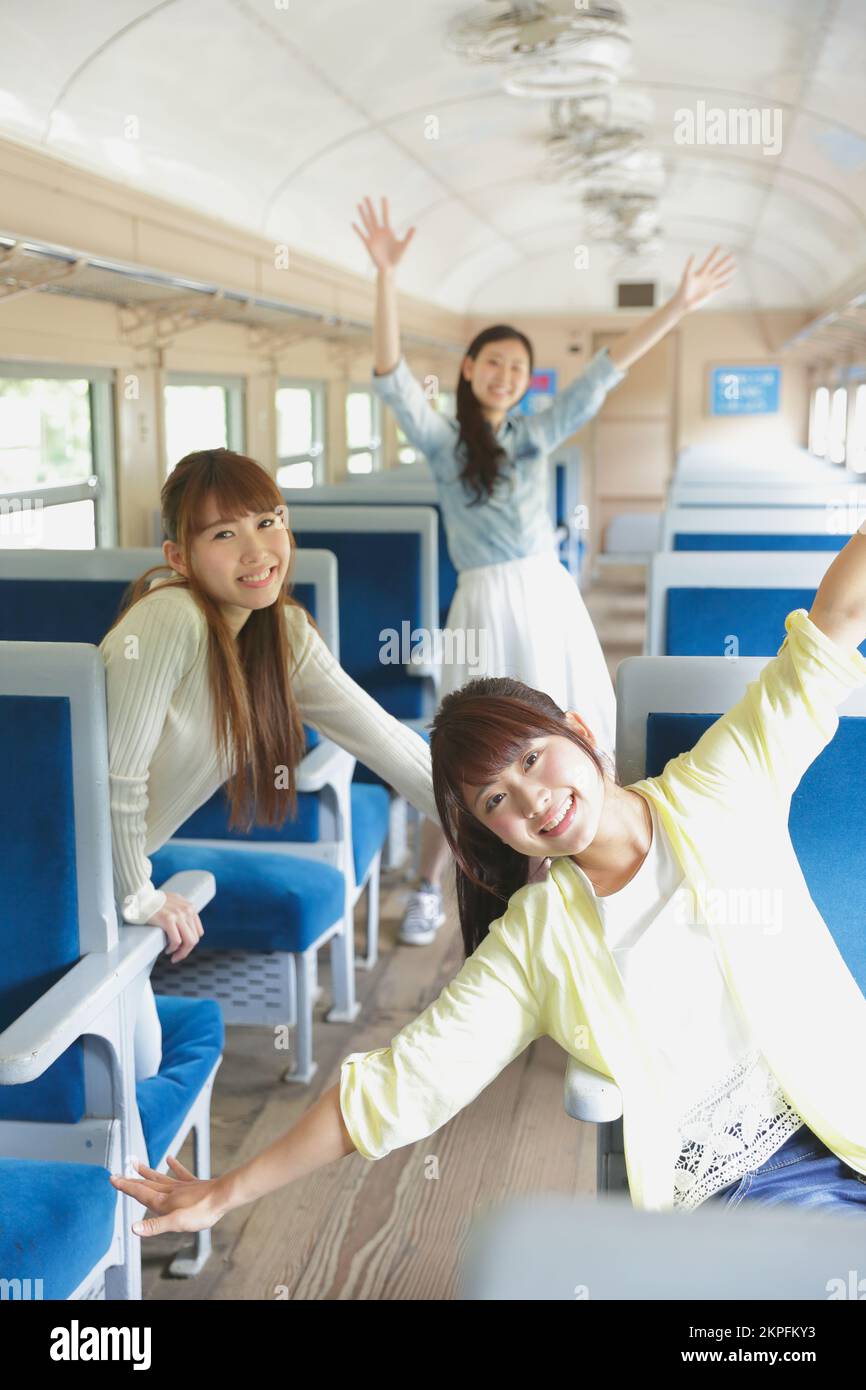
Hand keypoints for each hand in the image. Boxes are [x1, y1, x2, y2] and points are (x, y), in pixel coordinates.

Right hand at [110, 1155, 229, 1235]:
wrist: (223, 1197)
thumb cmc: (201, 1212)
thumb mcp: (176, 1224)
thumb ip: (154, 1226)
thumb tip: (133, 1228)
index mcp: (163, 1201)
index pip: (140, 1192)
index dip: (125, 1186)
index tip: (112, 1178)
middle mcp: (170, 1191)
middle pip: (146, 1184)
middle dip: (131, 1180)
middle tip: (117, 1174)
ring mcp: (181, 1186)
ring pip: (159, 1178)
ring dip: (146, 1172)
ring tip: (135, 1163)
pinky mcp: (193, 1185)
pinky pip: (181, 1173)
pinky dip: (174, 1166)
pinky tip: (170, 1158)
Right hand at [148, 890, 203, 962]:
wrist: (138, 896)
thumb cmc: (152, 903)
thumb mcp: (173, 903)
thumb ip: (181, 912)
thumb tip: (185, 930)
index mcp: (189, 907)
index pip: (198, 932)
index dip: (190, 943)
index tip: (181, 949)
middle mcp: (187, 910)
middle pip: (194, 938)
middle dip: (186, 951)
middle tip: (177, 957)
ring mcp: (178, 914)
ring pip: (188, 941)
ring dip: (181, 953)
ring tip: (173, 956)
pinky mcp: (168, 919)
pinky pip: (176, 941)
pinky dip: (173, 949)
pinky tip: (167, 950)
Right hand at [352, 195, 415, 272]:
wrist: (389, 268)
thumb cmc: (397, 257)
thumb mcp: (403, 246)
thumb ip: (408, 236)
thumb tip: (414, 227)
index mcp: (388, 231)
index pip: (385, 216)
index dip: (384, 207)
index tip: (383, 197)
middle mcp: (379, 232)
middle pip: (374, 216)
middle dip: (370, 206)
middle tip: (366, 196)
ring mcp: (373, 237)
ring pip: (367, 223)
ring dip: (363, 214)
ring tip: (359, 205)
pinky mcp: (368, 244)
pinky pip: (362, 235)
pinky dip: (358, 230)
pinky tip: (353, 223)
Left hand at [671, 246, 735, 314]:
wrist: (683, 302)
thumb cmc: (683, 288)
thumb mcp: (686, 275)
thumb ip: (689, 265)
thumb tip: (693, 254)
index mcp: (701, 272)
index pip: (709, 260)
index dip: (714, 253)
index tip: (720, 245)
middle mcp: (706, 277)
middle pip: (718, 266)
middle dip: (725, 260)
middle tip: (733, 254)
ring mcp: (709, 284)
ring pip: (721, 276)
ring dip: (728, 271)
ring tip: (735, 266)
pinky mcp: (711, 292)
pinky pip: (720, 287)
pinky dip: (725, 285)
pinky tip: (731, 282)